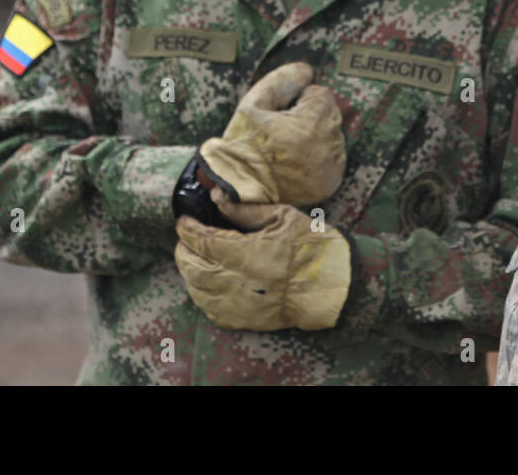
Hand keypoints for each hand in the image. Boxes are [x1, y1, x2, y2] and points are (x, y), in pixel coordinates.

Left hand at [174, 189, 352, 330]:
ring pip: (196, 289)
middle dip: (184, 249)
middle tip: (187, 237)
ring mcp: (238, 304)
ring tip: (194, 257)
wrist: (333, 286)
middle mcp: (236, 282)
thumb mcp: (282, 217)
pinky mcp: (244, 319)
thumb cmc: (312, 246)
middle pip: (192, 265)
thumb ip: (245, 210)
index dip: (188, 228)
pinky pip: (210, 309)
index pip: (202, 240)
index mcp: (245, 254)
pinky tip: (207, 281)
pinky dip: (201, 293)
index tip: (184, 220)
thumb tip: (217, 197)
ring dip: (190, 271)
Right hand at [199, 61, 344, 205]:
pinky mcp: (330, 183)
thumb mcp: (253, 102)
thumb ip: (282, 80)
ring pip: (333, 135)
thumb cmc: (243, 142)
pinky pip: (333, 157)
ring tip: (288, 148)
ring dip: (316, 135)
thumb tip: (307, 71)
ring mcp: (331, 168)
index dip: (299, 100)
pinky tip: (297, 161)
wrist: (237, 188)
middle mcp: (327, 147)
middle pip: (330, 114)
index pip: (321, 94)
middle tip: (282, 132)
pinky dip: (319, 155)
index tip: (281, 114)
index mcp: (311, 125)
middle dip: (309, 117)